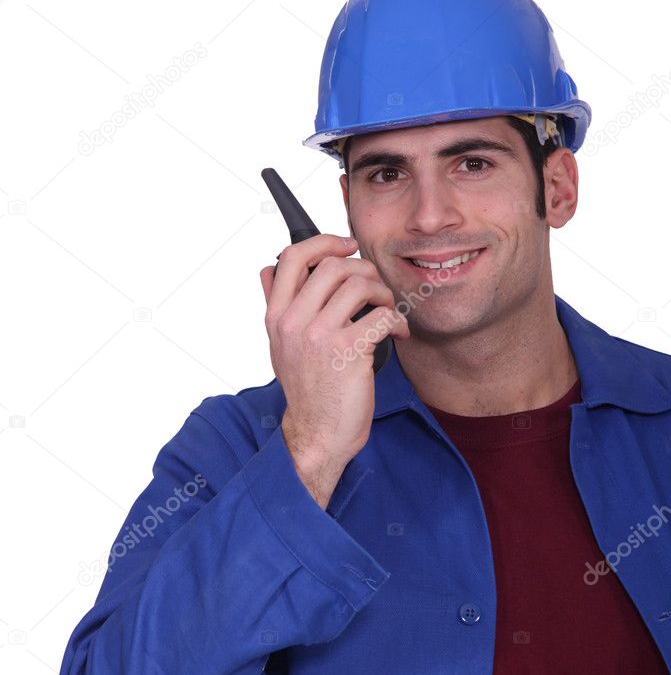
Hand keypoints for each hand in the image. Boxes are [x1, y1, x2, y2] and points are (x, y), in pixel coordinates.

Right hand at [259, 233, 409, 470]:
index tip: (347, 246)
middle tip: (375, 287)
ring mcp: (320, 336)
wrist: (318, 432)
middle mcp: (294, 322)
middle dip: (363, 269)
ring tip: (386, 309)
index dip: (324, 242)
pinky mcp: (348, 352)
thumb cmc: (307, 390)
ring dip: (383, 292)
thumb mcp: (280, 345)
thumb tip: (269, 268)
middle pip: (332, 265)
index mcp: (276, 316)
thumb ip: (276, 306)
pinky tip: (397, 332)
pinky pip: (381, 315)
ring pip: (359, 284)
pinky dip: (396, 320)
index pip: (292, 257)